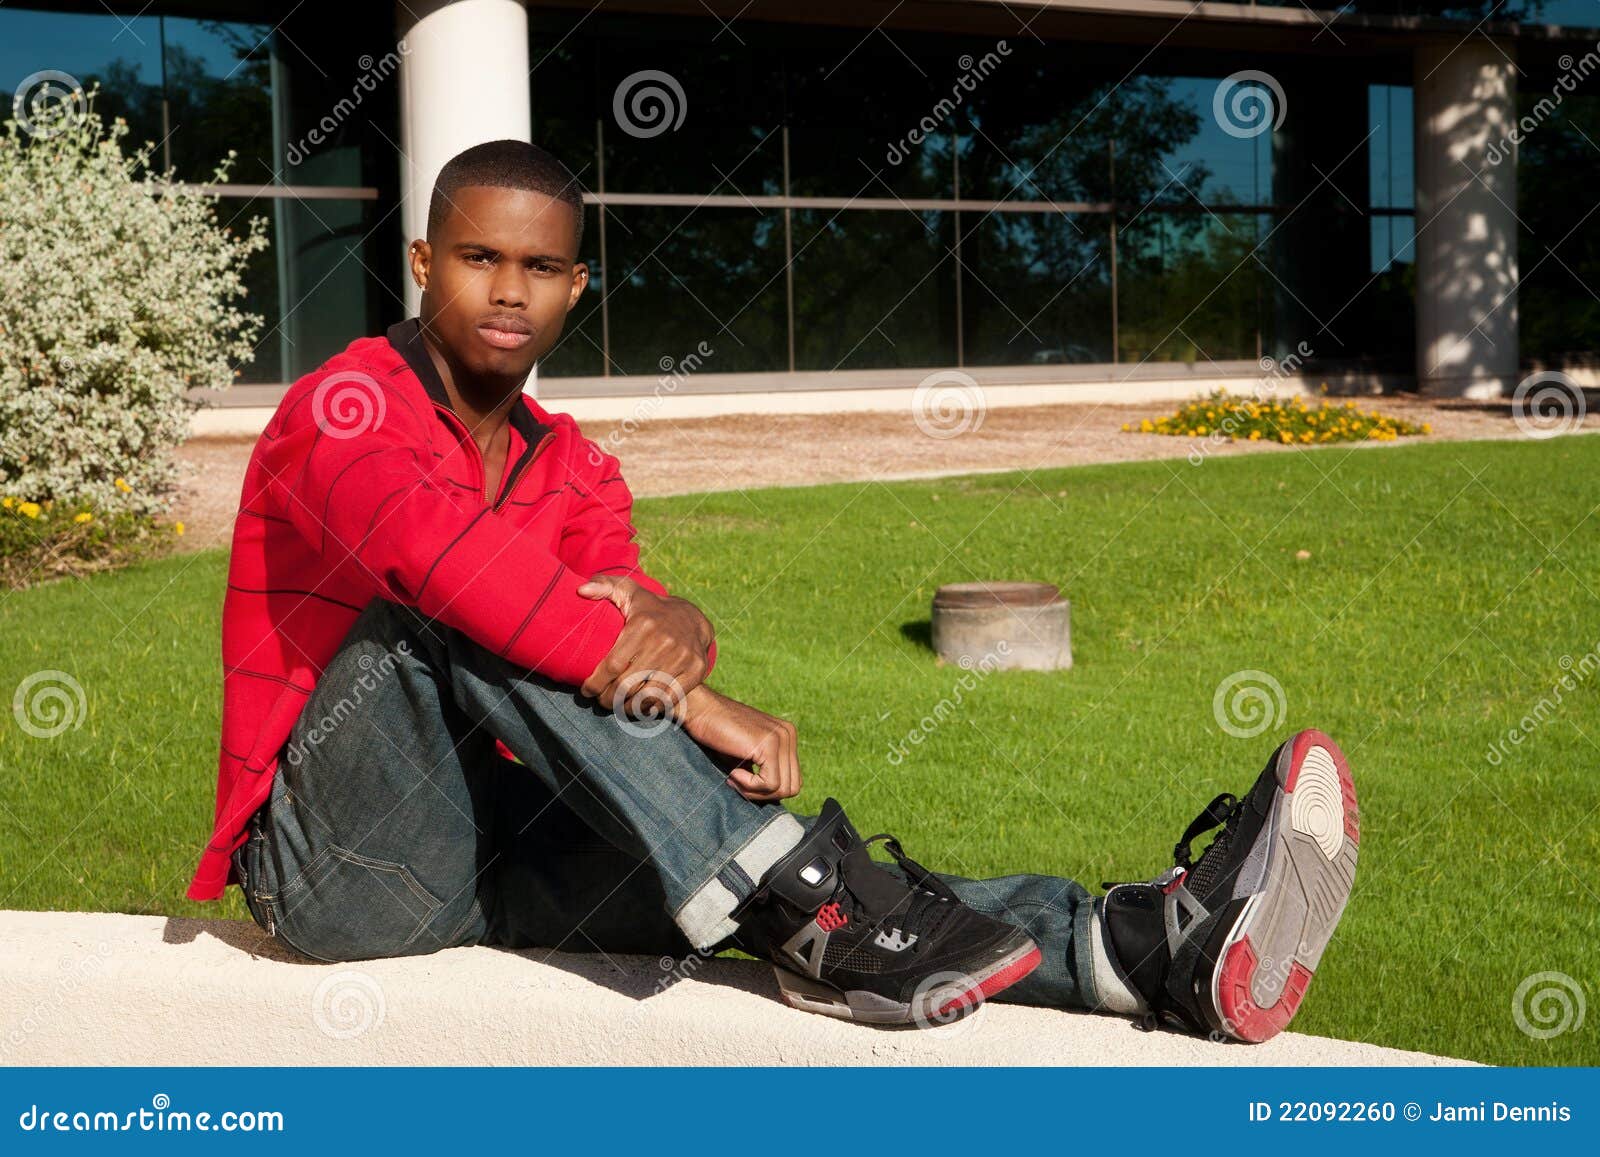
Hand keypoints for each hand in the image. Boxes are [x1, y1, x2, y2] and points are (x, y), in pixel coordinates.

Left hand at [577, 575, 713, 714]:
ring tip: (618, 705)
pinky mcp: (696, 670)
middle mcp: (664, 642)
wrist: (693, 618)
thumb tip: (581, 591)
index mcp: (643, 625)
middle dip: (608, 699)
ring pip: (646, 697)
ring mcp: (682, 657)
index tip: (586, 690)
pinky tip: (640, 706)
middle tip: (601, 700)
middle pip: (626, 685)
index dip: (595, 683)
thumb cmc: (651, 609)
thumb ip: (604, 587)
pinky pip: (668, 699)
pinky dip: (651, 708)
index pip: (612, 665)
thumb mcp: (629, 592)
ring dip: (627, 707)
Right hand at [674, 685, 800, 801]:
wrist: (698, 709)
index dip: (767, 790)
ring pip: (783, 788)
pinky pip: (769, 783)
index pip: (792, 780)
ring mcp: (781, 737)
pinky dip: (749, 786)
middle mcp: (789, 734)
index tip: (742, 780)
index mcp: (787, 735)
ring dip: (755, 791)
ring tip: (734, 776)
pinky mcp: (769, 744)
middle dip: (763, 794)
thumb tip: (773, 798)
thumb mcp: (746, 756)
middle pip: (792, 787)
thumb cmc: (715, 734)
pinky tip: (733, 771)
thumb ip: (764, 771)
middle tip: (737, 782)